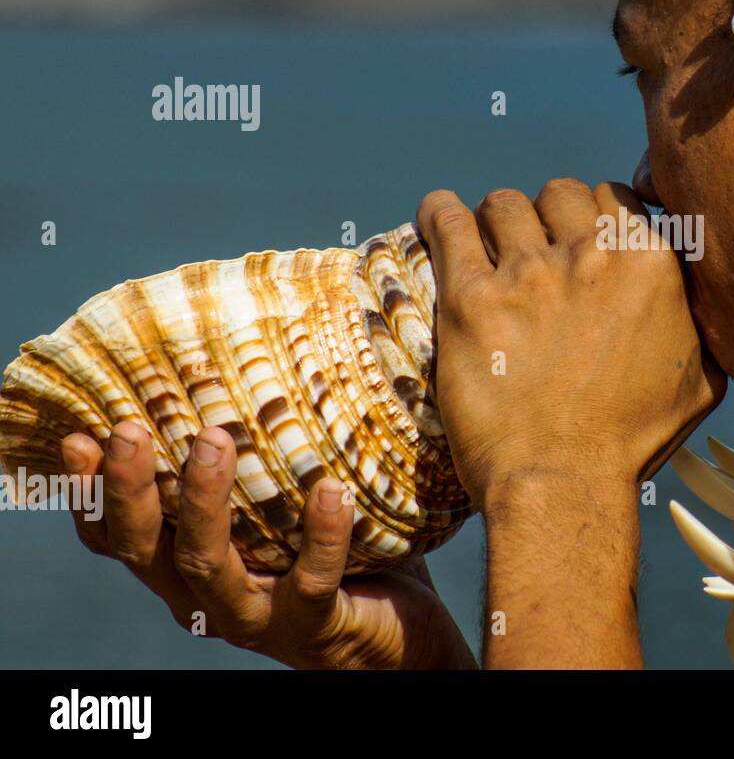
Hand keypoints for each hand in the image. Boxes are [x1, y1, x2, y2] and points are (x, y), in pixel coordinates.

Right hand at [60, 422, 475, 669]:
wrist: (397, 643)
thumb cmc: (340, 558)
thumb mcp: (288, 506)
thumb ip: (266, 453)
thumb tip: (272, 349)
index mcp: (187, 562)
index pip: (118, 533)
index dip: (89, 490)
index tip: (78, 432)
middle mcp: (205, 594)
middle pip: (141, 548)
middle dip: (128, 487)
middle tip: (128, 427)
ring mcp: (254, 615)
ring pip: (206, 566)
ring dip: (203, 504)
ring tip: (214, 442)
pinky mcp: (310, 626)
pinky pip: (310, 582)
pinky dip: (321, 536)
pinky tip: (332, 491)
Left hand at [416, 178, 725, 505]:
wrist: (563, 482)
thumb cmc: (631, 441)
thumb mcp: (701, 381)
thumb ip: (701, 324)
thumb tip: (702, 299)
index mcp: (651, 264)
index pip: (616, 197)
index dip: (594, 216)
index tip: (579, 237)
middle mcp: (593, 256)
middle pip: (560, 192)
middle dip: (547, 215)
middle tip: (535, 248)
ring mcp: (530, 272)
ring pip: (504, 203)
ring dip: (497, 221)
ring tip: (487, 243)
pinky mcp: (471, 296)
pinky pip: (447, 223)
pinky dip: (439, 214)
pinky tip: (437, 216)